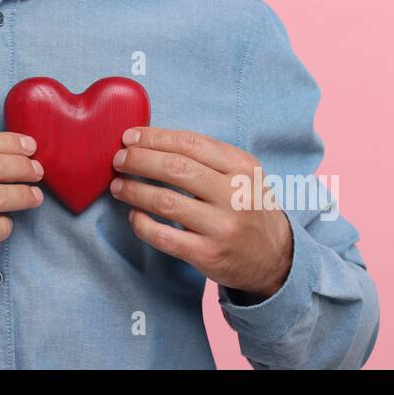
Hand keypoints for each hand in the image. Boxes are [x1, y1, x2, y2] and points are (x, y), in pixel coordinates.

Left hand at [108, 126, 292, 299]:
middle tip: (118, 160)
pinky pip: (165, 237)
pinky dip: (142, 224)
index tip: (129, 137)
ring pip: (166, 201)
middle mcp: (235, 195)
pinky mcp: (209, 255)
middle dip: (139, 160)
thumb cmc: (247, 206)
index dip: (154, 138)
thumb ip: (207, 156)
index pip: (190, 143)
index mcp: (242, 167)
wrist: (275, 257)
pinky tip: (134, 215)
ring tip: (118, 186)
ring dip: (134, 191)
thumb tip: (151, 140)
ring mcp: (222, 227)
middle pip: (175, 168)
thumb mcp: (242, 173)